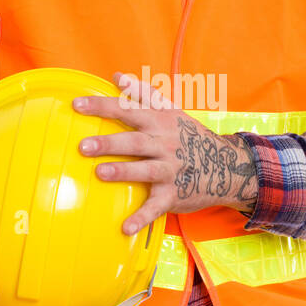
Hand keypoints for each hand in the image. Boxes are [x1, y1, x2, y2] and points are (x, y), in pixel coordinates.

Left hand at [73, 72, 258, 235]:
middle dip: (109, 143)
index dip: (103, 106)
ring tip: (101, 173)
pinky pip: (156, 207)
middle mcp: (165, 144)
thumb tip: (118, 76)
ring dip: (124, 172)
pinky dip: (142, 218)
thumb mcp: (172, 111)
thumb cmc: (190, 137)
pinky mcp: (175, 194)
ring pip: (145, 170)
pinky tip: (125, 228)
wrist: (229, 166)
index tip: (77, 105)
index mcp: (161, 122)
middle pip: (134, 141)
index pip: (128, 110)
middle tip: (83, 146)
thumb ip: (144, 94)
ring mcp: (171, 170)